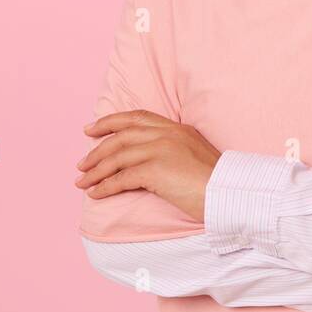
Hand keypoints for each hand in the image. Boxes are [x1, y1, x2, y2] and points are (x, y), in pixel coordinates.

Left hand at [74, 110, 220, 221]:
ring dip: (95, 171)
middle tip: (81, 163)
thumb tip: (150, 162)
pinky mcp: (155, 169)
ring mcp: (160, 150)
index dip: (111, 121)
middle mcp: (167, 134)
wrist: (230, 193)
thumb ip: (175, 150)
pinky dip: (105, 186)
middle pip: (121, 136)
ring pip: (117, 157)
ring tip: (82, 182)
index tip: (92, 128)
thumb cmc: (217, 183)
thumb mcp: (196, 156)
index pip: (137, 117)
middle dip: (96, 150)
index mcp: (177, 128)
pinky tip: (96, 193)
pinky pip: (121, 178)